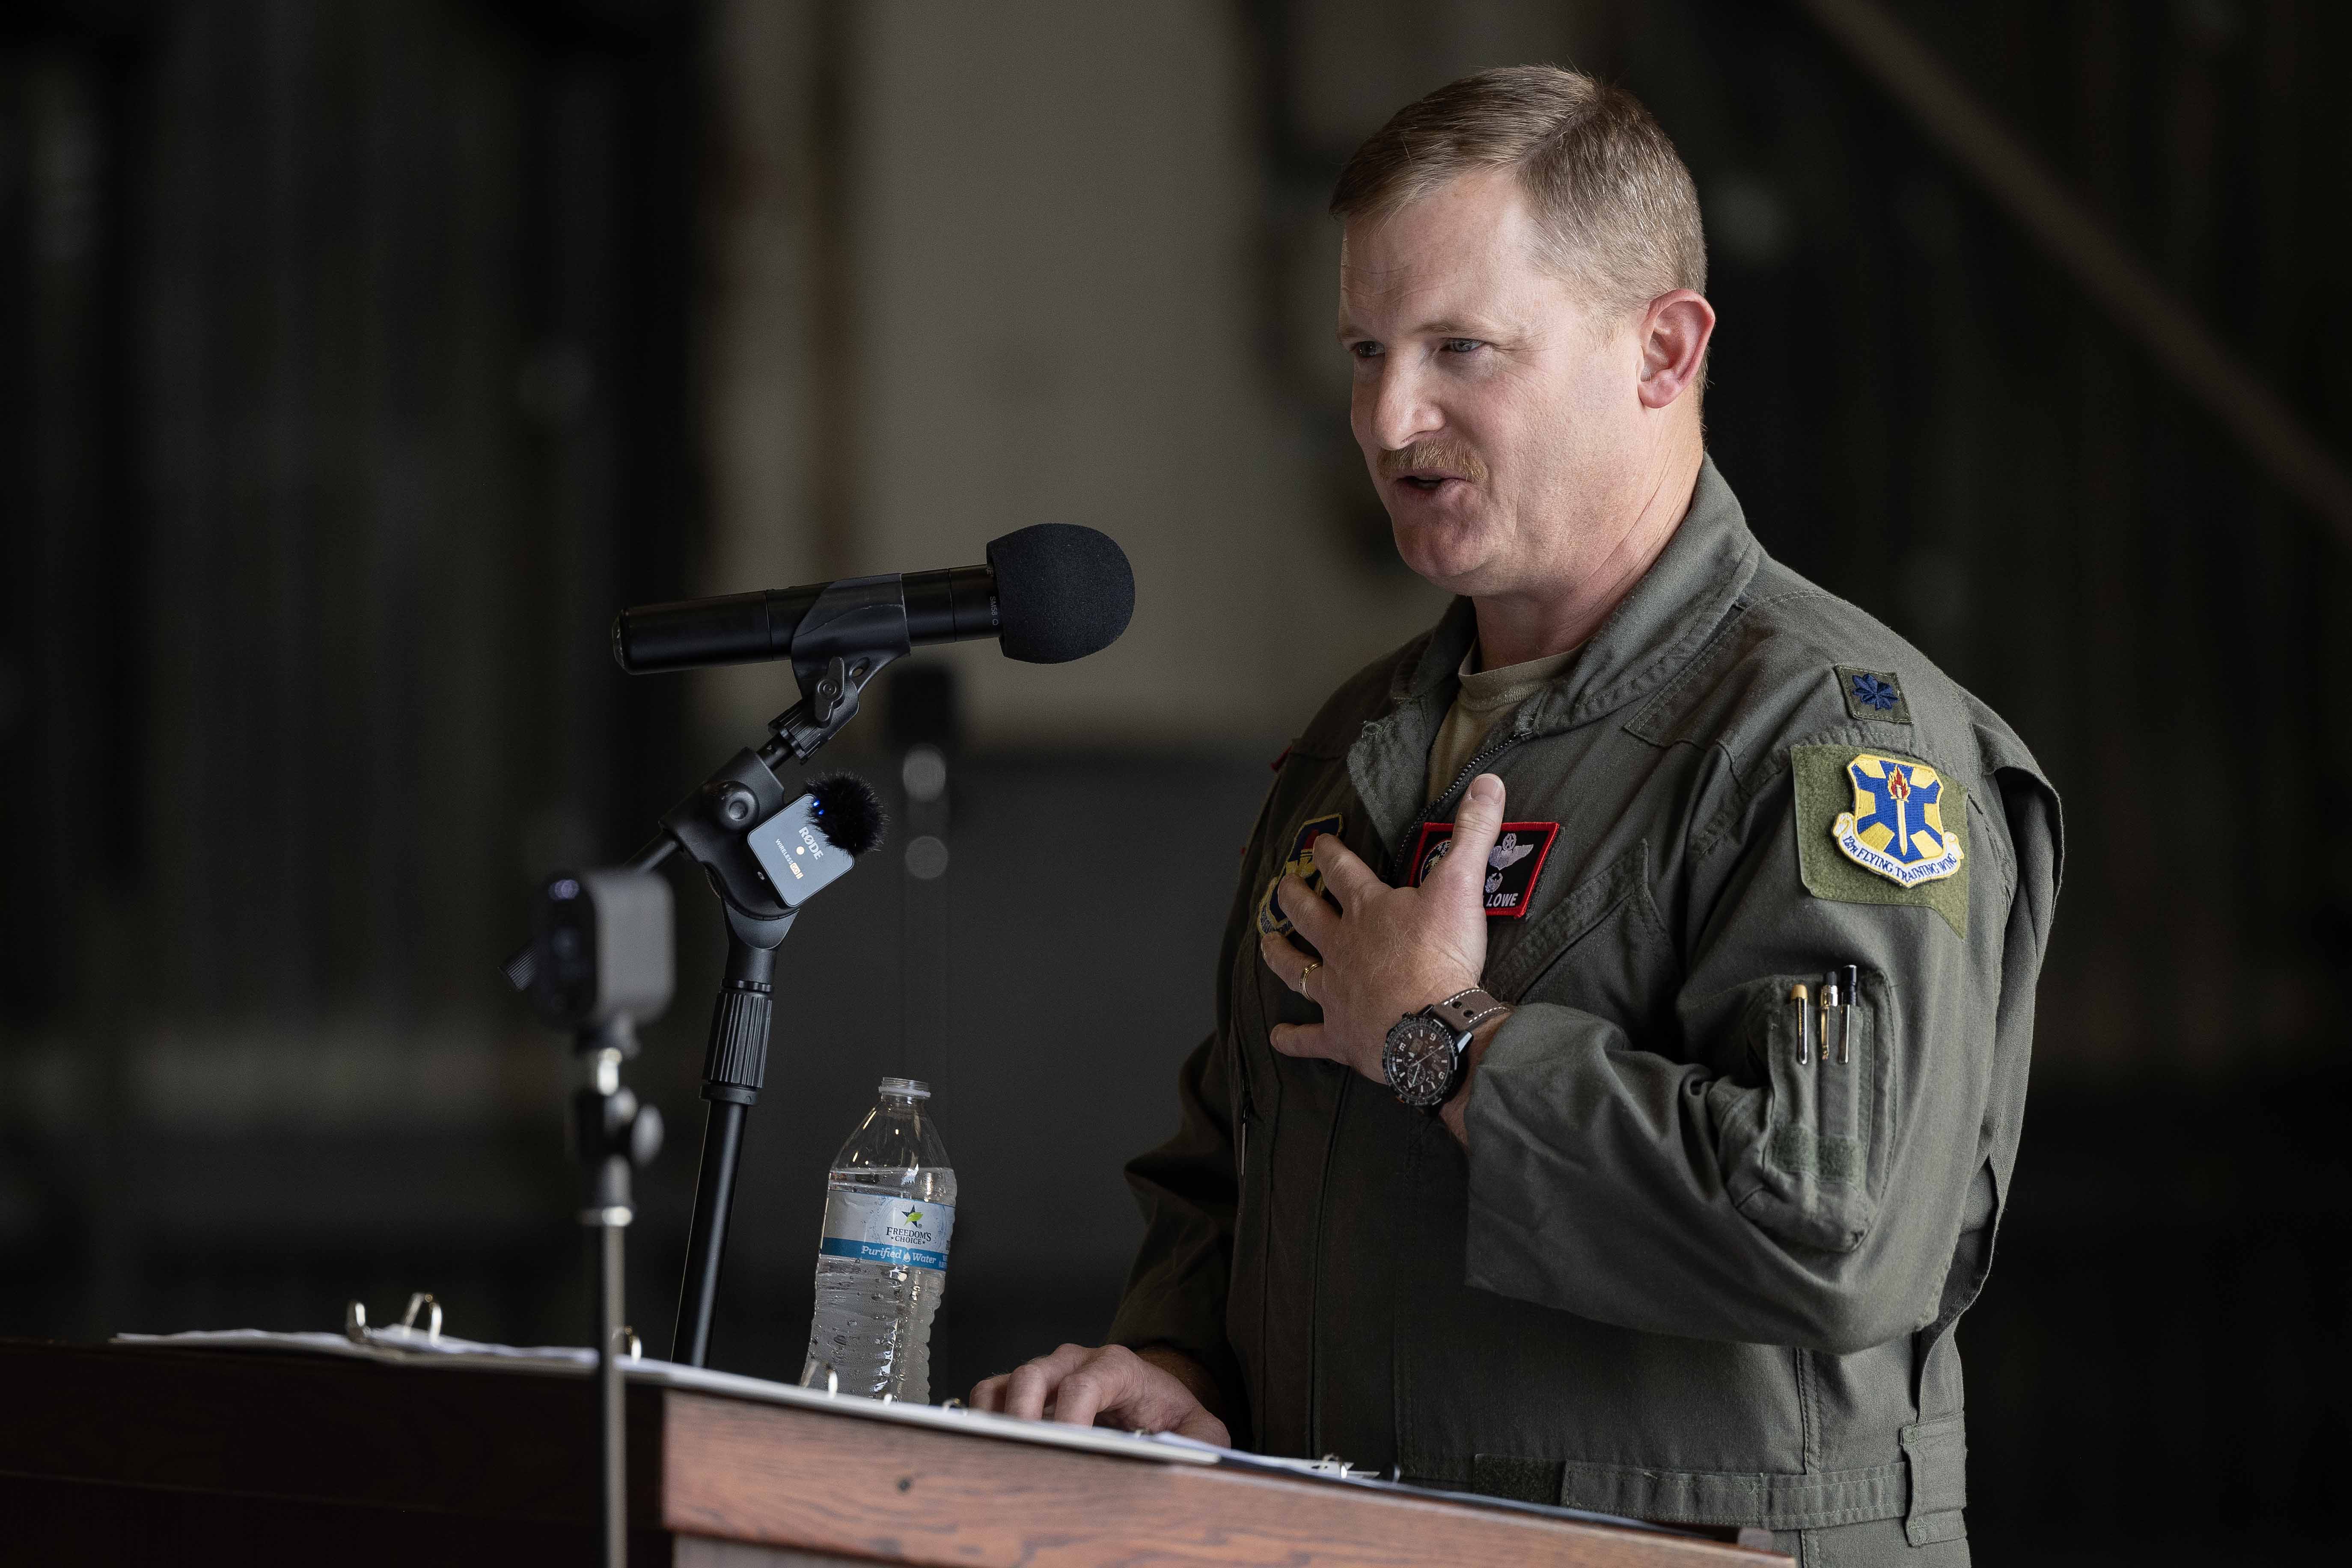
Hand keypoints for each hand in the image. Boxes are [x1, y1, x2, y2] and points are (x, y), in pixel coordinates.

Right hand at [968, 1344, 1229, 1444]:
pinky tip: (995, 1445)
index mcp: (1117, 1367)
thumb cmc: (1171, 1414)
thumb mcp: (1202, 1428)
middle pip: (1035, 1374)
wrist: (1156, 1396)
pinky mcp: (1029, 1388)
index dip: (1070, 1414)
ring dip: (998, 1417)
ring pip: (1007, 1382)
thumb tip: (1189, 1454)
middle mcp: (1077, 1361)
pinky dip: (985, 1416)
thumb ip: (1203, 1440)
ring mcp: (1049, 1372)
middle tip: (1024, 1452)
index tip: (1068, 1445)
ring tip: (1002, 1452)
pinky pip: (992, 1392)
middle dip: (1023, 1414)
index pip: (1085, 1383)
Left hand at [1256, 772, 1508, 1084]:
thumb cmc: (1443, 955)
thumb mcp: (1462, 884)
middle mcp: (1343, 947)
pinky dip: (1293, 1039)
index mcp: (1368, 910)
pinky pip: (1309, 1038)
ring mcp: (1337, 992)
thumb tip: (1488, 782)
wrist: (1434, 1025)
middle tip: (1283, 887)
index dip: (1329, 854)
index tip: (1316, 844)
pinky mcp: (1340, 1034)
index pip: (1342, 871)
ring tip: (1265, 945)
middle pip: (1308, 916)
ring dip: (1279, 956)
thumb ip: (1473, 832)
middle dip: (1294, 898)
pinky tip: (1276, 1037)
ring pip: (1297, 970)